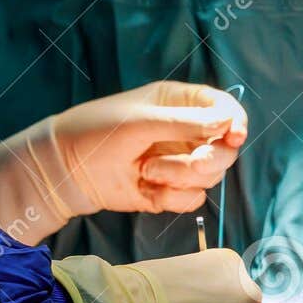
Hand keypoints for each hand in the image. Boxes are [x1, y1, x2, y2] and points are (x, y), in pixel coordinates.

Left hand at [39, 81, 247, 215]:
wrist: (66, 170)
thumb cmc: (98, 132)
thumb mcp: (142, 120)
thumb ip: (185, 122)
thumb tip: (225, 122)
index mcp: (180, 103)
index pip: (224, 109)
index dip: (235, 122)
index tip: (233, 135)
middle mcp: (184, 132)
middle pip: (225, 149)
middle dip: (211, 159)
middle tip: (195, 163)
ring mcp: (177, 163)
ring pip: (209, 177)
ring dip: (181, 178)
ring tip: (147, 172)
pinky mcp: (168, 190)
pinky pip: (192, 199)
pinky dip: (174, 198)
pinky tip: (148, 190)